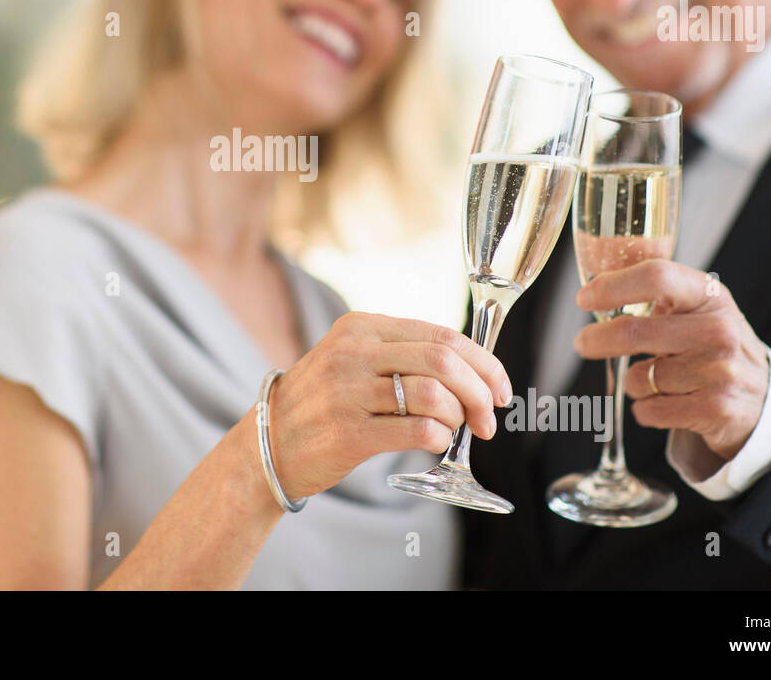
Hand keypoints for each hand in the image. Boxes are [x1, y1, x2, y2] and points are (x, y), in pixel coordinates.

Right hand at [264, 311, 511, 500]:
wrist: (270, 442)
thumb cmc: (324, 402)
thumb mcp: (354, 360)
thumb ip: (403, 354)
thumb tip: (472, 370)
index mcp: (362, 327)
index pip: (442, 335)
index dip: (483, 362)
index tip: (500, 388)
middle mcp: (354, 353)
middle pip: (443, 361)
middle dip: (480, 391)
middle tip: (488, 418)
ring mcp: (348, 392)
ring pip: (433, 395)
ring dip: (460, 417)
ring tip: (455, 429)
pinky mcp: (347, 432)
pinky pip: (416, 430)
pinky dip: (438, 438)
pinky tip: (434, 442)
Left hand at [574, 259, 769, 461]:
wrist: (764, 399)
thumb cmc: (713, 346)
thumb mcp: (699, 309)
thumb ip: (657, 294)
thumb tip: (595, 293)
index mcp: (710, 295)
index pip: (656, 277)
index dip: (612, 286)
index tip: (584, 298)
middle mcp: (718, 330)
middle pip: (633, 332)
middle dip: (597, 340)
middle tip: (584, 343)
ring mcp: (719, 371)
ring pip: (637, 377)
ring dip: (633, 381)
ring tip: (659, 379)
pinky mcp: (715, 409)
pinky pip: (648, 409)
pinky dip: (645, 408)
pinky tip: (667, 402)